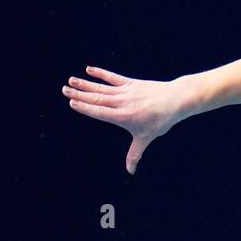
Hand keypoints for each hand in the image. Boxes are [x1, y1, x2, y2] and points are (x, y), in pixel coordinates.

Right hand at [61, 66, 189, 173]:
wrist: (176, 100)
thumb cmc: (161, 120)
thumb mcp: (147, 138)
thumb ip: (135, 154)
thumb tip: (130, 171)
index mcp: (123, 117)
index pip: (99, 112)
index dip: (85, 107)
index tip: (72, 103)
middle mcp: (122, 103)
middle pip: (97, 99)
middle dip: (79, 95)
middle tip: (64, 90)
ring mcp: (126, 92)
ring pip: (102, 88)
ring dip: (85, 84)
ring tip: (71, 80)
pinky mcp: (131, 83)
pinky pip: (113, 78)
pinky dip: (101, 73)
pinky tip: (89, 69)